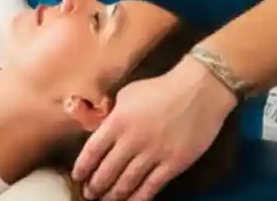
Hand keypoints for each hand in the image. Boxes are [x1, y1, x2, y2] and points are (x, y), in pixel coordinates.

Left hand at [73, 56, 236, 200]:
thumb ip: (112, 114)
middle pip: (107, 171)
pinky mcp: (173, 164)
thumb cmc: (161, 88)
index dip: (82, 167)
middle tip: (89, 193)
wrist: (199, 90)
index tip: (77, 176)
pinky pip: (151, 187)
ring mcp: (153, 154)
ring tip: (105, 200)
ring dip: (113, 195)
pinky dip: (137, 198)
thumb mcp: (128, 94)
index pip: (92, 151)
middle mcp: (132, 140)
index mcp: (117, 121)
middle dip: (95, 186)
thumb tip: (99, 130)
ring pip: (126, 182)